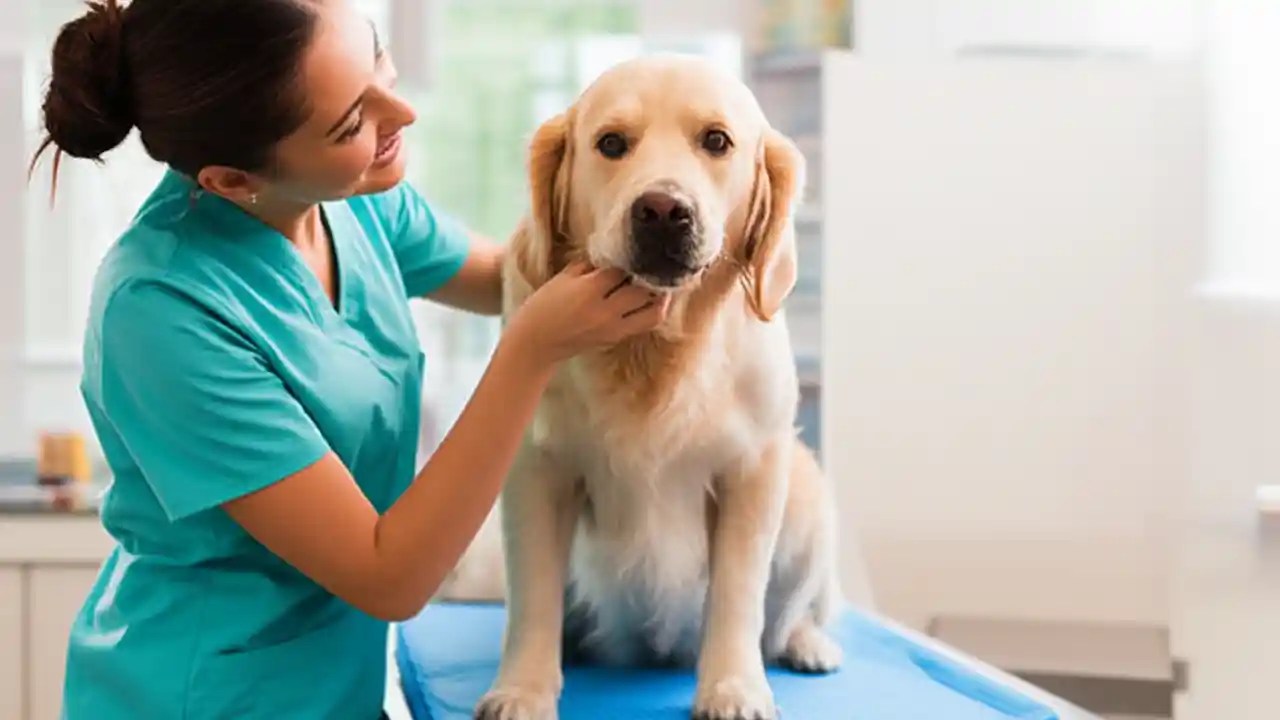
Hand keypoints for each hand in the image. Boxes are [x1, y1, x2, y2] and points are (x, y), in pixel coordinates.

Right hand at [504, 262, 668, 366]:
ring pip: (653, 312)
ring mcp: (614, 328)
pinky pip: (644, 323)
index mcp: (589, 291)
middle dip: (650, 276)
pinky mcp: (617, 338)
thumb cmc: (544, 306)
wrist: (536, 344)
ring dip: (659, 297)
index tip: (636, 249)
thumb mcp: (563, 278)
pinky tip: (645, 299)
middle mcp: (606, 311)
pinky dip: (649, 309)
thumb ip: (589, 266)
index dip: (632, 257)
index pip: (622, 269)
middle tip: (652, 265)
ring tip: (655, 284)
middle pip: (644, 290)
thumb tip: (613, 255)